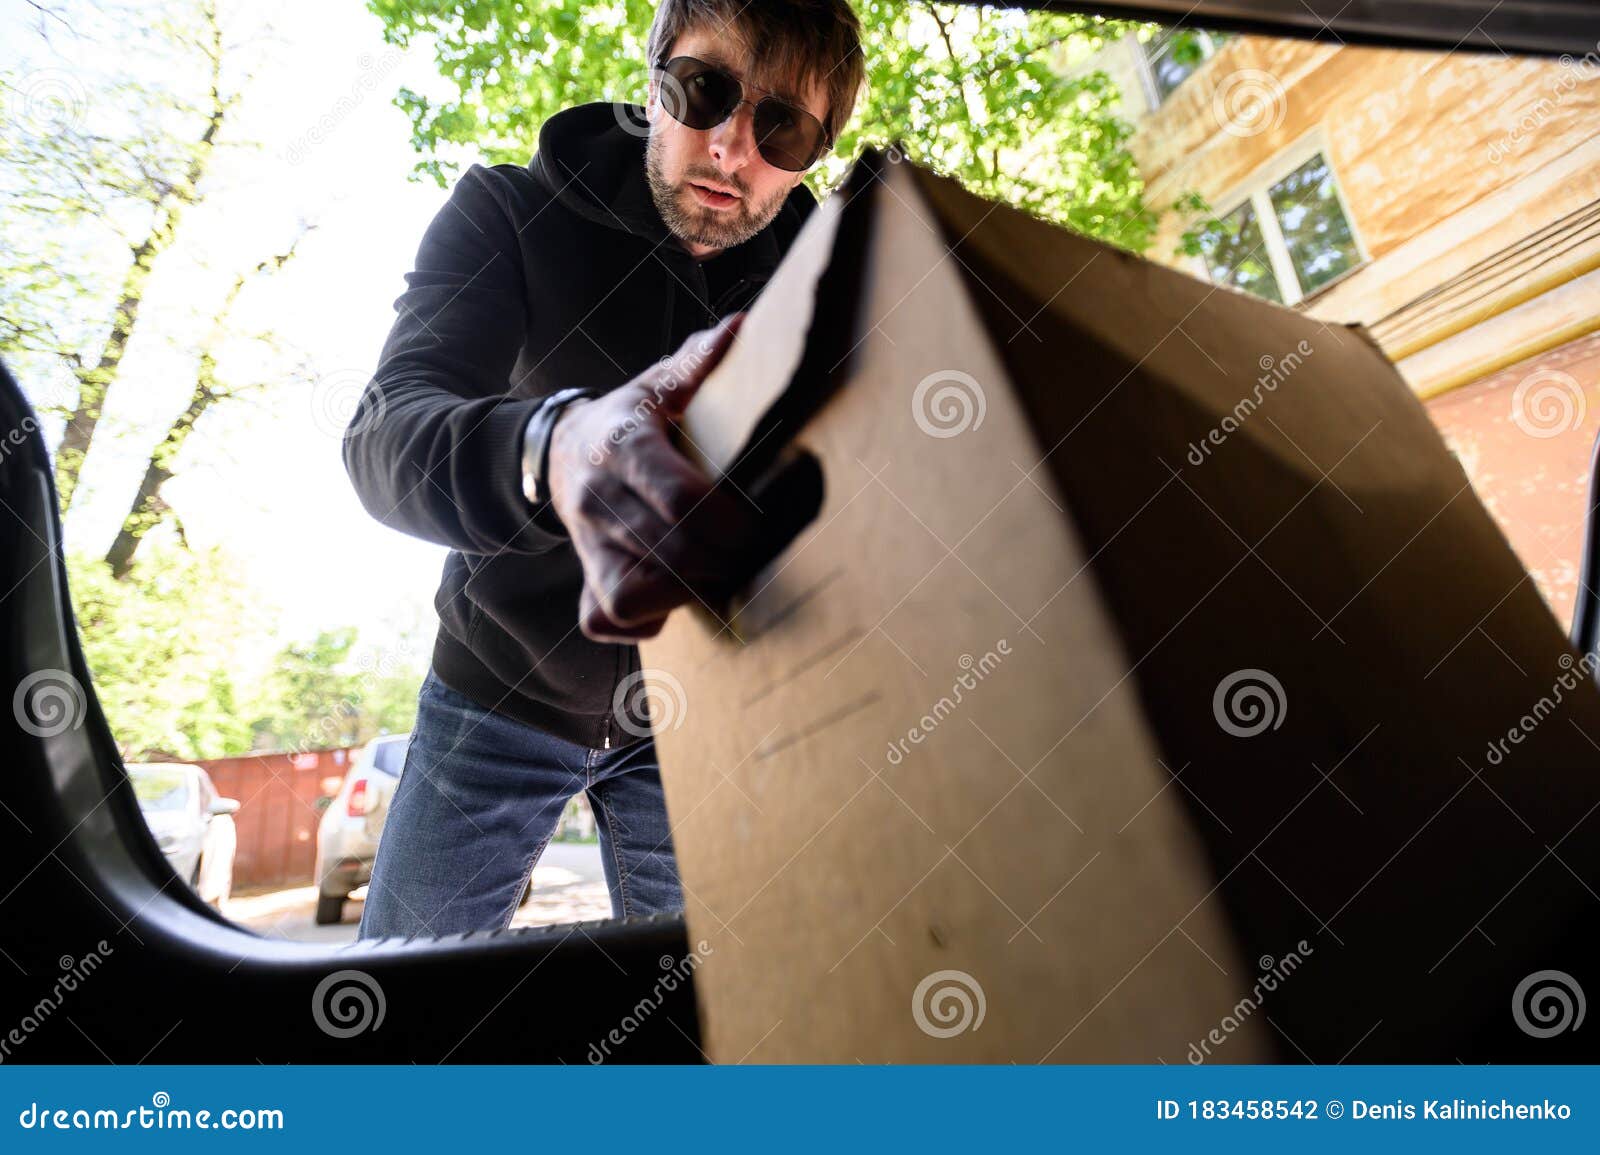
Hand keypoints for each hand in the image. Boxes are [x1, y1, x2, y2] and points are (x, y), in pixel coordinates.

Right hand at [547, 313, 760, 642]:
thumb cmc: (628, 420)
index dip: (727, 521)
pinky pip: (606, 620)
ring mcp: (586, 546)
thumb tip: (739, 328)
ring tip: (715, 573)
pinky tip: (670, 599)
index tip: (756, 524)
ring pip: (636, 594)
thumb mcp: (657, 385)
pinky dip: (642, 623)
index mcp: (623, 450)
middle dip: (722, 561)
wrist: (558, 453)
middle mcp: (598, 502)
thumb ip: (698, 362)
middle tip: (753, 554)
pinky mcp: (582, 580)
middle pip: (671, 552)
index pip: (679, 498)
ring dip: (687, 592)